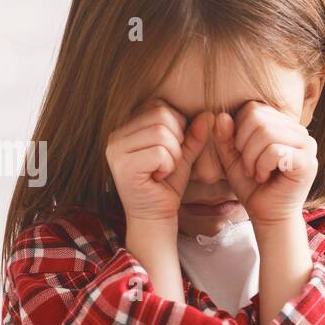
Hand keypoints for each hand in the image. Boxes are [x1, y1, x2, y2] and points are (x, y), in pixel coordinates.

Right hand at [106, 99, 214, 223]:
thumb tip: (209, 114)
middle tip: (168, 163)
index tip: (170, 152)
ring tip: (163, 171)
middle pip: (161, 116)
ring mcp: (116, 150)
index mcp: (126, 128)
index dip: (177, 128)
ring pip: (161, 133)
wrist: (155, 217)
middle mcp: (115, 136)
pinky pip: (159, 152)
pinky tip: (158, 178)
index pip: (160, 107)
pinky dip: (168, 166)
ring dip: (173, 155)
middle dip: (176, 141)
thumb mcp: (183, 155)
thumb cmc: (167, 185)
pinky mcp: (123, 165)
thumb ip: (193, 135)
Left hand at [213, 100, 317, 225]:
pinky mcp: (308, 162)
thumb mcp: (232, 158)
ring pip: (266, 132)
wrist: (268, 215)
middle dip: (244, 145)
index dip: (238, 131)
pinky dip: (262, 166)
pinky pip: (275, 151)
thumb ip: (225, 136)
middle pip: (258, 118)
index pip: (253, 108)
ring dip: (252, 158)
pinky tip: (265, 177)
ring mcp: (307, 145)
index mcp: (283, 124)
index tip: (241, 154)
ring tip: (255, 173)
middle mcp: (299, 131)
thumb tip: (222, 116)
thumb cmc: (252, 186)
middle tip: (247, 167)